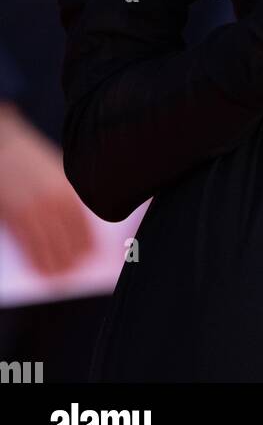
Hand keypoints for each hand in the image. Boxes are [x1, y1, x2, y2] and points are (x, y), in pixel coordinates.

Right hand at [0, 104, 94, 273]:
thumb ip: (68, 194)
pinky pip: (29, 248)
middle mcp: (54, 203)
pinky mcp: (16, 218)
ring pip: (50, 249)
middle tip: (75, 273)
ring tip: (60, 279)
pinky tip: (41, 271)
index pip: (85, 227)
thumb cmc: (31, 159)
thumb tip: (82, 220)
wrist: (5, 146)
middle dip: (73, 259)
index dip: (89, 246)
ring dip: (56, 266)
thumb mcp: (57, 172)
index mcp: (68, 191)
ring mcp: (34, 212)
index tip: (92, 258)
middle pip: (69, 241)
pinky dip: (37, 262)